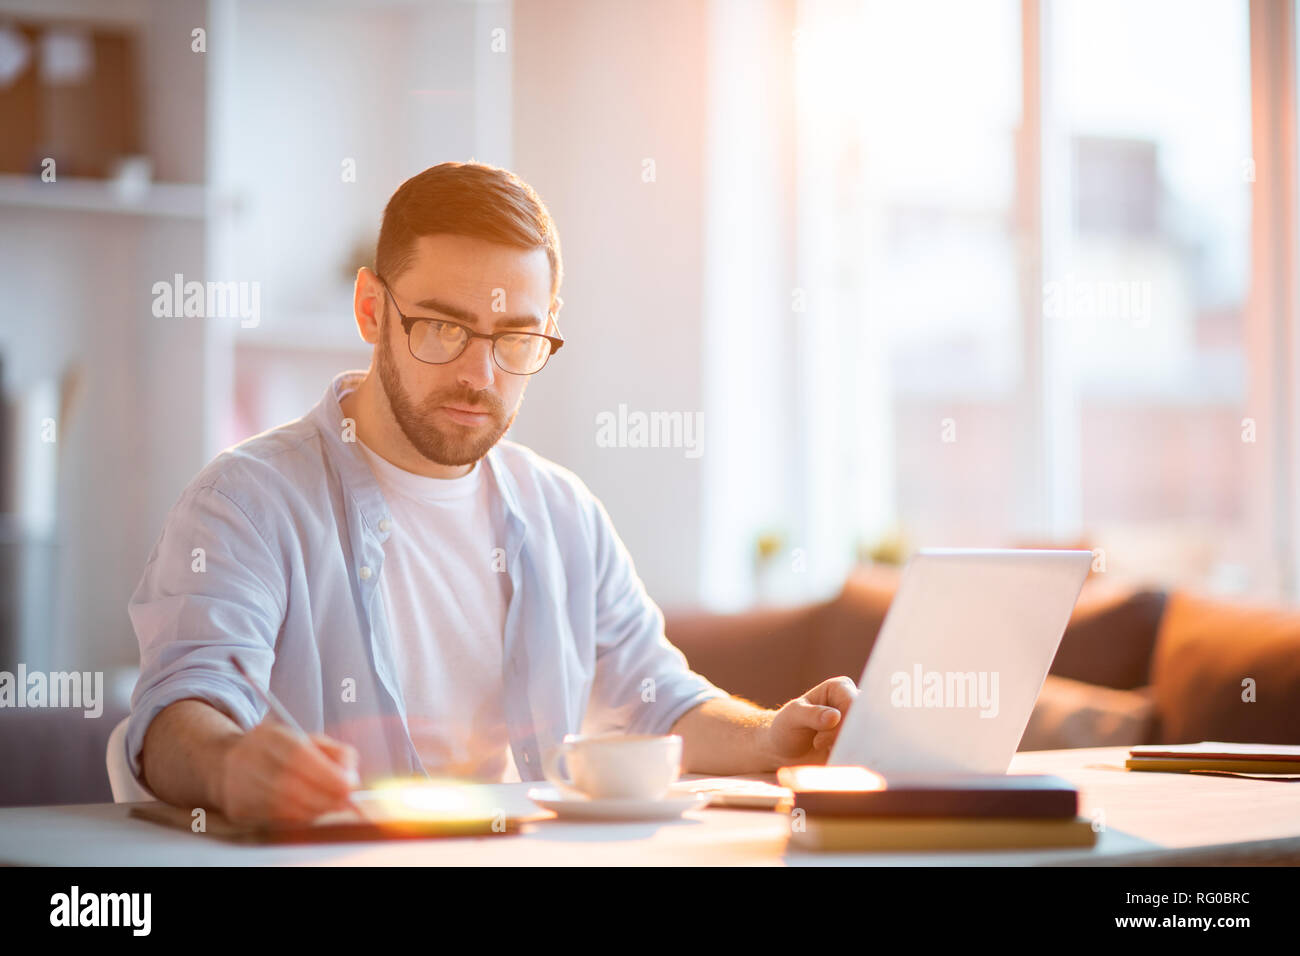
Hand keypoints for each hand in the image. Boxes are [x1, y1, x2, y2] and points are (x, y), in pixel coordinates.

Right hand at [215, 719, 359, 823]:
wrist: (226, 764)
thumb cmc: (276, 752)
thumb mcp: (306, 739)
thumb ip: (335, 753)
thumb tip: (352, 777)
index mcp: (270, 737)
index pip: (299, 756)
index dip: (327, 774)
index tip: (349, 786)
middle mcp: (250, 759)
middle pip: (292, 785)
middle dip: (326, 797)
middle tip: (346, 801)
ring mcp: (240, 786)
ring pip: (284, 806)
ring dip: (316, 810)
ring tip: (331, 806)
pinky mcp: (238, 809)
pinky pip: (275, 819)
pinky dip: (299, 818)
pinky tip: (310, 811)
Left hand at [763, 676, 858, 766]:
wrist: (786, 753)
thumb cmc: (787, 729)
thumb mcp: (792, 718)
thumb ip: (811, 715)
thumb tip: (834, 717)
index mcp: (839, 687)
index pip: (853, 704)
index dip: (840, 725)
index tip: (817, 742)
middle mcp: (854, 702)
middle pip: (865, 722)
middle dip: (844, 740)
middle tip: (820, 750)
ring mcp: (860, 724)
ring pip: (867, 739)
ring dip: (847, 751)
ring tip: (824, 755)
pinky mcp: (861, 743)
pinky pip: (866, 753)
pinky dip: (851, 760)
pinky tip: (832, 762)